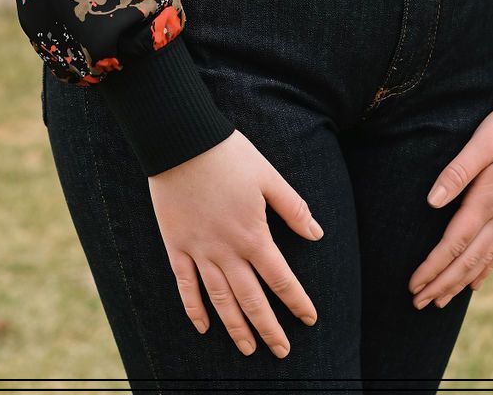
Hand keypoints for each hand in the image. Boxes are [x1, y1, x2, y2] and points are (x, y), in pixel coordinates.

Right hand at [148, 129, 323, 359]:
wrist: (182, 142)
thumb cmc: (229, 155)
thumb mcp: (268, 176)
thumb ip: (293, 208)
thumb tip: (316, 234)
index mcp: (253, 234)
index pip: (280, 278)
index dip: (296, 301)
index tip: (309, 319)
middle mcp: (227, 250)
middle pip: (251, 299)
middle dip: (269, 328)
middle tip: (281, 351)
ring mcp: (199, 251)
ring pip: (220, 299)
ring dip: (235, 327)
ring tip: (248, 348)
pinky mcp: (176, 246)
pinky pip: (185, 285)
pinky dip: (194, 308)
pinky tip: (203, 327)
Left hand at [407, 101, 492, 307]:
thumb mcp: (482, 141)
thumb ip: (458, 172)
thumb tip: (431, 202)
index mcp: (488, 200)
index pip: (455, 243)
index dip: (433, 267)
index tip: (414, 285)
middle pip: (468, 260)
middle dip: (442, 284)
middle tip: (419, 304)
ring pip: (484, 259)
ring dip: (460, 282)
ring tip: (441, 302)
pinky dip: (486, 268)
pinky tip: (476, 280)